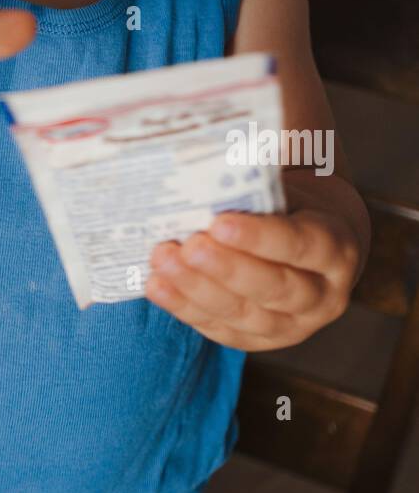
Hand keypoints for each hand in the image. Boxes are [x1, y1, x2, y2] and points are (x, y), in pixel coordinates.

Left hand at [143, 192, 362, 350]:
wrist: (310, 243)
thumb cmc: (290, 205)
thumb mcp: (288, 186)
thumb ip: (260, 179)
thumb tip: (214, 153)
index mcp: (335, 248)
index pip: (301, 245)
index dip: (260, 237)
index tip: (219, 222)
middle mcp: (322, 296)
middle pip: (274, 288)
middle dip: (226, 269)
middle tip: (188, 246)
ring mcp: (292, 325)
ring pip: (246, 315)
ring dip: (198, 290)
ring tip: (163, 262)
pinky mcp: (258, 339)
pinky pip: (221, 329)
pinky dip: (186, 308)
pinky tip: (157, 286)